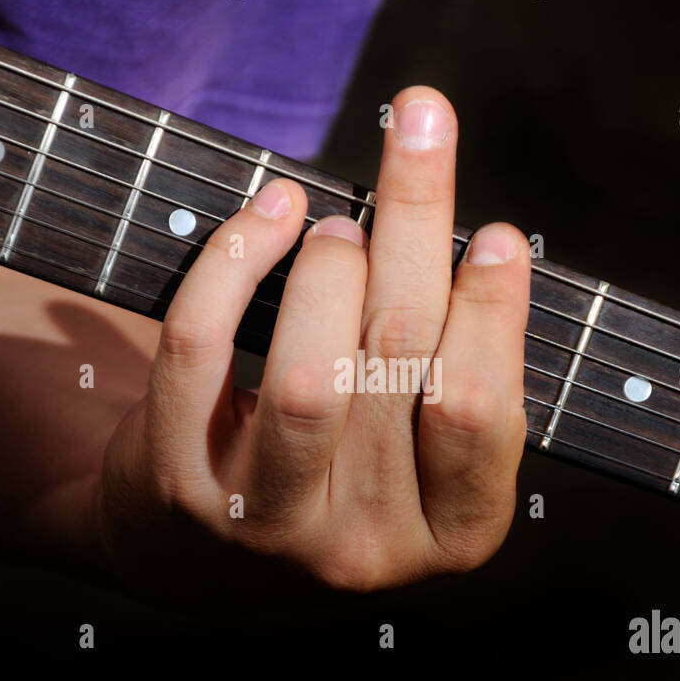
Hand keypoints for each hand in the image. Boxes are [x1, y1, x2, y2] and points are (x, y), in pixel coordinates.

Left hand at [96, 86, 530, 592]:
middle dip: (415, 225)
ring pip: (307, 377)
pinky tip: (271, 215)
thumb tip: (484, 247)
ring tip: (339, 224)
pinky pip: (201, 354)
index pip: (480, 414)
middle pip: (397, 365)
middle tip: (421, 123)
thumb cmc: (341, 474)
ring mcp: (265, 525)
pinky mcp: (182, 487)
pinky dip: (236, 262)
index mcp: (450, 537)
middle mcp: (363, 548)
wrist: (199, 556)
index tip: (497, 232)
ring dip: (330, 268)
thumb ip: (452, 374)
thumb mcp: (421, 458)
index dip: (491, 313)